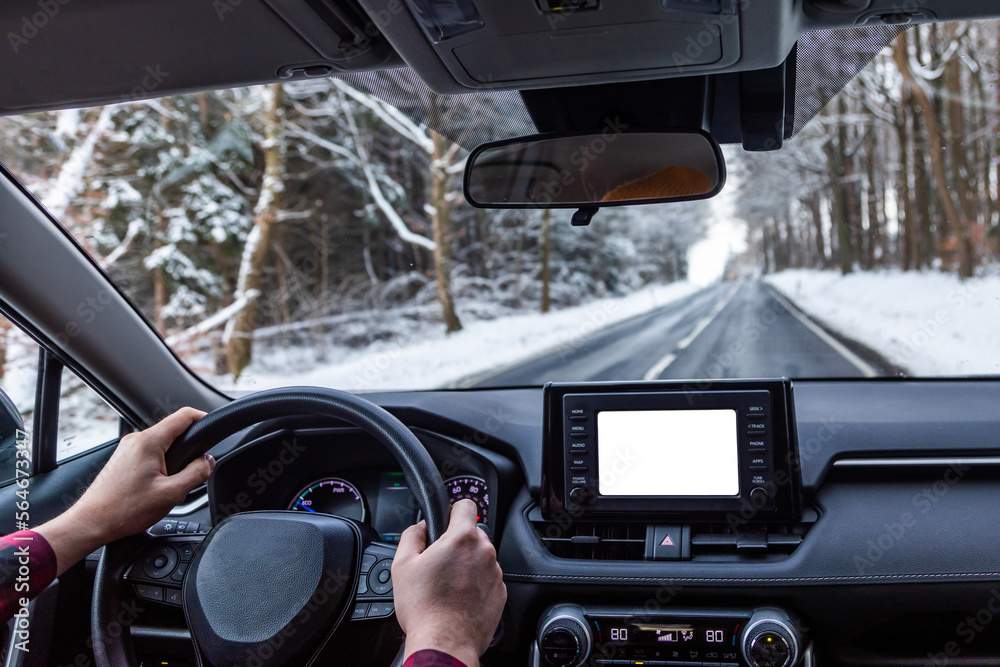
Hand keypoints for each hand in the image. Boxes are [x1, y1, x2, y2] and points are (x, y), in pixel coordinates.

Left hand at [36, 407, 214, 573]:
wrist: (91, 523)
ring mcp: (128, 449)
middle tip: (194, 471)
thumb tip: (208, 461)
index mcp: (148, 442)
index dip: (203, 417)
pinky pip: (150, 454)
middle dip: (189, 448)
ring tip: (171, 486)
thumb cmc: (123, 510)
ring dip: (174, 460)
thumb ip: (196, 473)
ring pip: (162, 445)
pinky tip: (157, 488)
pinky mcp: (124, 460)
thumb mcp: (171, 494)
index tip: (213, 426)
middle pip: (173, 431)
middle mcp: (136, 440)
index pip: (183, 416)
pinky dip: (161, 466)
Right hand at [392, 500, 505, 666]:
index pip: (466, 505)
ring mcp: (495, 573)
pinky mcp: (501, 592)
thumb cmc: (424, 607)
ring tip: (447, 584)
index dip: (453, 511)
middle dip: (457, 542)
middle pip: (473, 533)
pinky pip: (487, 578)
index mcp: (462, 538)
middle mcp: (484, 552)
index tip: (445, 522)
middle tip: (439, 562)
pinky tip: (459, 597)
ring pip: (481, 556)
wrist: (445, 643)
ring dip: (467, 564)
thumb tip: (421, 527)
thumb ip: (412, 534)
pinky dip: (476, 583)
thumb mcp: (402, 564)